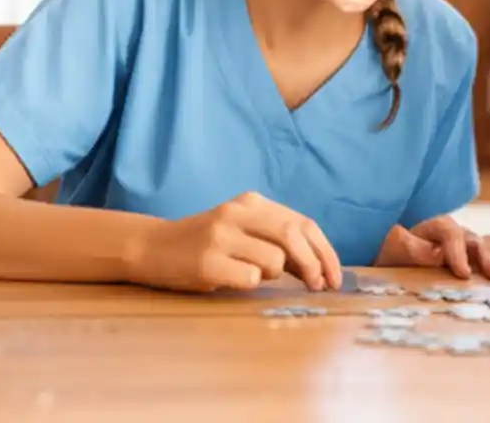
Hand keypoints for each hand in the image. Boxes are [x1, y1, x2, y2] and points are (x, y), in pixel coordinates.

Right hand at [128, 192, 341, 292]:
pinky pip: (249, 278)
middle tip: (319, 287)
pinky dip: (250, 283)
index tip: (336, 277)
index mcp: (252, 202)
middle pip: (294, 236)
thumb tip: (322, 267)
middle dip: (314, 265)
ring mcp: (221, 236)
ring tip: (254, 274)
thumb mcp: (245, 231)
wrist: (153, 247)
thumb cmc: (208, 244)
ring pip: (274, 260)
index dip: (325, 252)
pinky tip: (232, 279)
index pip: (303, 223)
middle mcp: (237, 212)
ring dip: (275, 275)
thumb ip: (278, 241)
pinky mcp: (207, 262)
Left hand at [373, 216, 489, 279]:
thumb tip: (434, 252)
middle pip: (474, 238)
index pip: (449, 232)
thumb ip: (410, 249)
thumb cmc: (391, 257)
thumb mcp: (392, 253)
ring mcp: (468, 244)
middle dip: (485, 255)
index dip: (458, 252)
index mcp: (433, 227)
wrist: (393, 262)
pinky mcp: (476, 258)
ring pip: (489, 245)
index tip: (463, 274)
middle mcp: (455, 234)